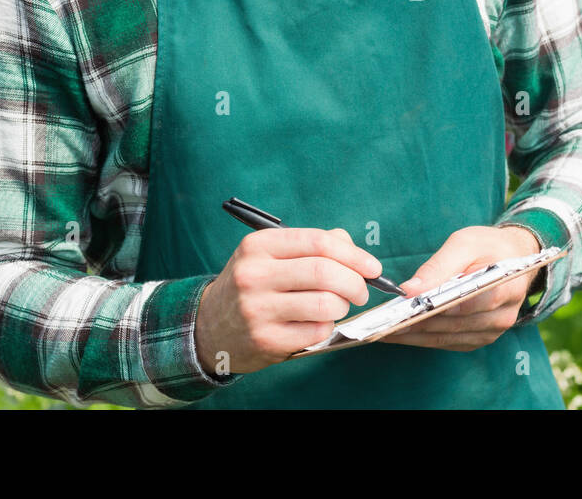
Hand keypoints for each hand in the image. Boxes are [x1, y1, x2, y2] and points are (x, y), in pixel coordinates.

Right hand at [193, 227, 382, 375]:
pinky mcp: (266, 340)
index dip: (353, 254)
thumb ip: (313, 244)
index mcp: (258, 245)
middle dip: (355, 282)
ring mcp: (258, 309)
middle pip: (325, 272)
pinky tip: (317, 323)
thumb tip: (353, 249)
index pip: (318, 242)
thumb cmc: (252, 284)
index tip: (372, 267)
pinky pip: (317, 331)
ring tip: (338, 306)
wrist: (209, 326)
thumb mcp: (270, 254)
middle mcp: (254, 275)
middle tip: (362, 290)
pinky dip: (328, 326)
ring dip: (343, 306)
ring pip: (326, 304)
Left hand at [378, 225, 540, 351]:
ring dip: (414, 336)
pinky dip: (424, 338)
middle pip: (451, 324)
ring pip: (447, 337)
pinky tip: (403, 332)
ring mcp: (492, 331)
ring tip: (384, 330)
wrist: (515, 258)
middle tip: (381, 323)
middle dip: (415, 324)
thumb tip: (410, 290)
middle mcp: (501, 315)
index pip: (465, 304)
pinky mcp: (481, 338)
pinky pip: (449, 342)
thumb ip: (439, 265)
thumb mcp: (465, 242)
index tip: (400, 310)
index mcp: (504, 287)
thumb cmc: (489, 246)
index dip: (431, 309)